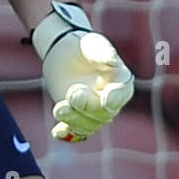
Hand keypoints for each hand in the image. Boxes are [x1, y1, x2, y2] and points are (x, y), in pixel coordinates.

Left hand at [31, 1, 133, 141]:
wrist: (64, 53)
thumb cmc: (82, 46)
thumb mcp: (92, 45)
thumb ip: (102, 53)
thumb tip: (113, 61)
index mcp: (121, 82)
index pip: (122, 94)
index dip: (116, 99)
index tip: (106, 100)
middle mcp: (110, 101)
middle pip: (103, 114)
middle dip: (88, 107)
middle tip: (74, 93)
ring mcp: (92, 112)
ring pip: (87, 125)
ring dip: (73, 120)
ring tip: (59, 108)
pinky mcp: (76, 117)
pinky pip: (73, 132)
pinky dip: (65, 134)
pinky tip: (57, 132)